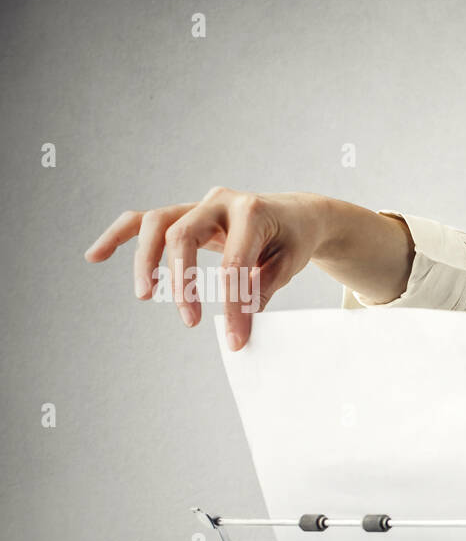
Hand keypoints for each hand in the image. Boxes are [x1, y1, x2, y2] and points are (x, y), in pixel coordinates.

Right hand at [83, 187, 327, 349]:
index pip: (234, 262)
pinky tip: (95, 256)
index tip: (235, 338)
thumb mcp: (288, 264)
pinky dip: (118, 236)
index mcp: (252, 211)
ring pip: (157, 223)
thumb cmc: (292, 240)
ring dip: (145, 260)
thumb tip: (238, 321)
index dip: (233, 304)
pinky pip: (143, 221)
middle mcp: (220, 202)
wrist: (295, 215)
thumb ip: (262, 289)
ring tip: (144, 295)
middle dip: (182, 280)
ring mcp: (198, 205)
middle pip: (184, 234)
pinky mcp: (184, 214)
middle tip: (188, 321)